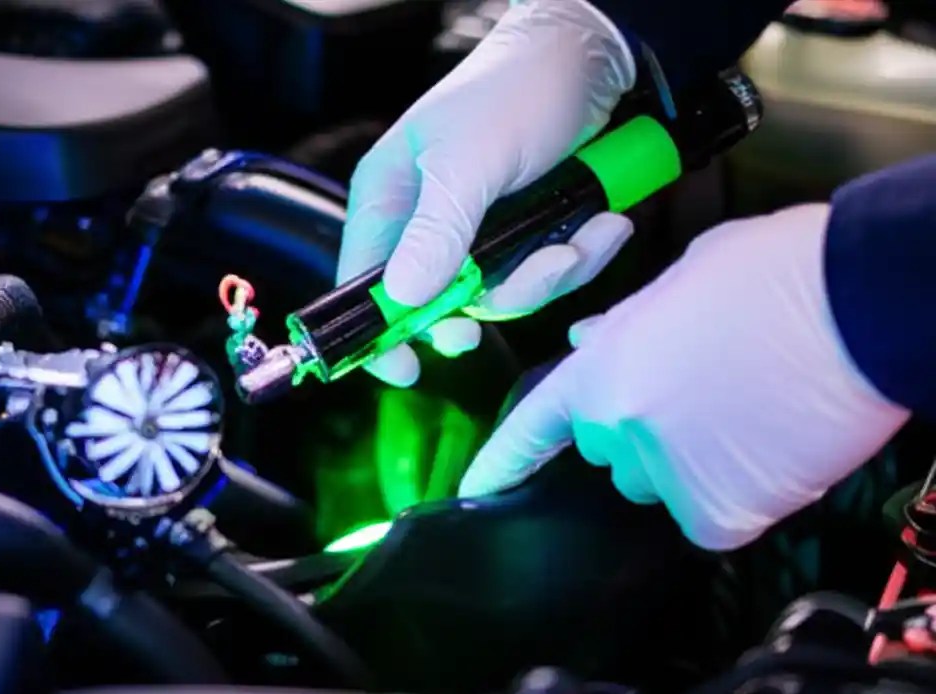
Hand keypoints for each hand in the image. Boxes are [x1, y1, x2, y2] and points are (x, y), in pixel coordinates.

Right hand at [338, 0, 636, 386]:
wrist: (594, 55)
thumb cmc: (518, 89)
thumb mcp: (472, 161)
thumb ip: (437, 232)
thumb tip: (402, 298)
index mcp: (389, 197)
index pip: (364, 281)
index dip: (380, 331)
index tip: (407, 367)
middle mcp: (426, 219)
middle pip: (439, 301)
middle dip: (496, 300)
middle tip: (534, 280)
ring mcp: (476, 228)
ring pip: (500, 292)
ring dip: (552, 272)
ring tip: (590, 231)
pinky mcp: (522, 229)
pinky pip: (540, 271)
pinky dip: (576, 255)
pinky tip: (602, 224)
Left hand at [458, 204, 910, 549]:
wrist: (852, 306)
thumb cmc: (774, 277)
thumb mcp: (681, 282)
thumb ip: (625, 326)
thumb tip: (591, 340)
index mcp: (600, 367)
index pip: (536, 425)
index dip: (504, 459)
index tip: (477, 487)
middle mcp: (618, 428)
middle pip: (615, 450)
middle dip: (646, 428)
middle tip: (705, 395)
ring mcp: (666, 473)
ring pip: (663, 483)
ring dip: (691, 461)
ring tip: (748, 414)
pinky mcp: (717, 512)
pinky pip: (710, 516)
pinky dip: (736, 494)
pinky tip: (765, 449)